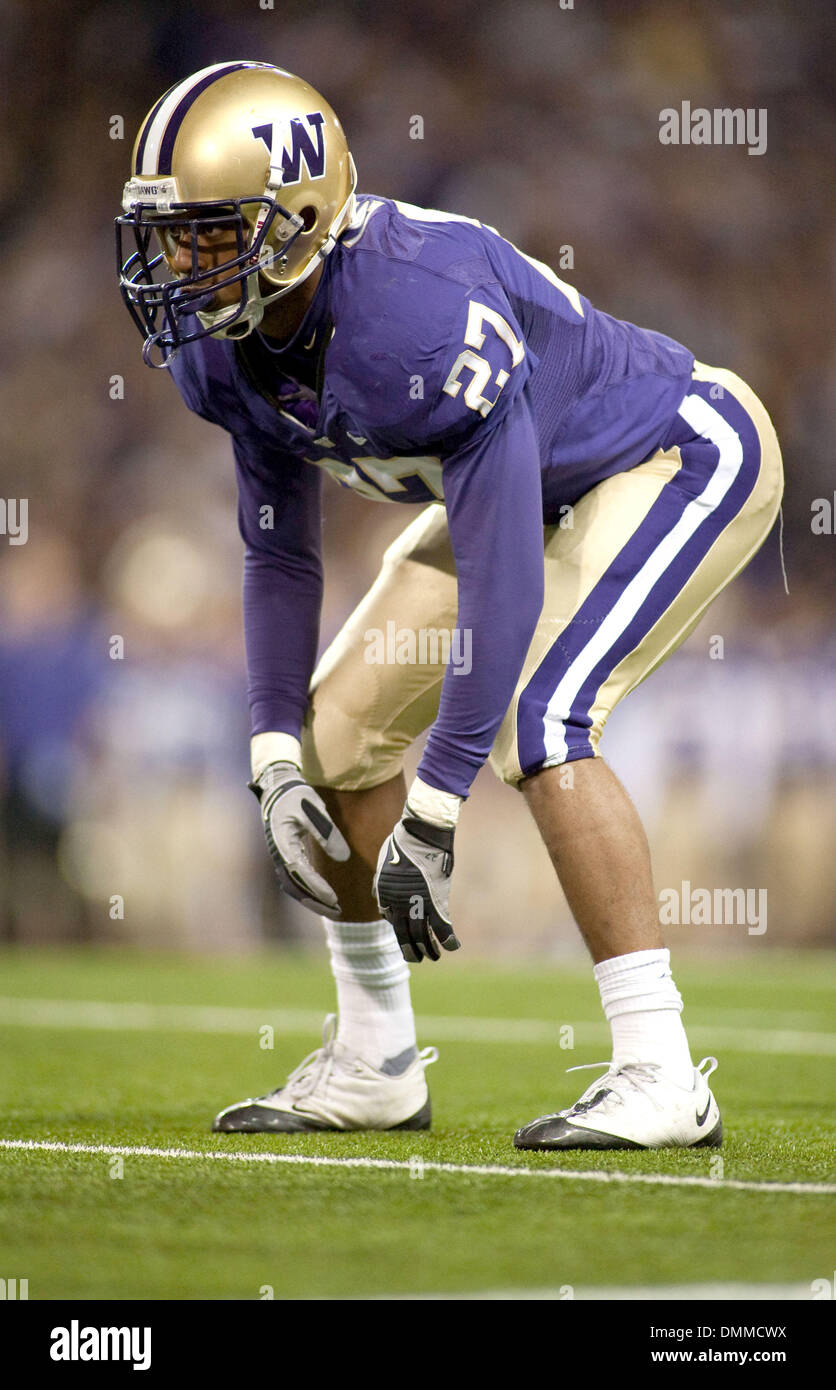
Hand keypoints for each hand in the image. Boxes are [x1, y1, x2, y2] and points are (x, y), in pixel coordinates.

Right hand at [250, 761, 349, 918]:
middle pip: (295, 886)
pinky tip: (321, 896)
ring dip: (312, 899)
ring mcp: (279, 856)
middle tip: (337, 911)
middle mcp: (278, 854)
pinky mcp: (284, 856)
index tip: (333, 898)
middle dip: (315, 901)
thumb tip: (344, 857)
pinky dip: (307, 891)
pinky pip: (294, 879)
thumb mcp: (314, 809)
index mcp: (282, 843)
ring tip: (333, 909)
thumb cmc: (296, 796)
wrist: (278, 788)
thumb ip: (327, 832)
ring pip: (293, 886)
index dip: (316, 887)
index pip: (299, 872)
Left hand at [374, 812, 460, 961]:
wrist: (421, 835)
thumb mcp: (383, 862)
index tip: (406, 929)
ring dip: (428, 949)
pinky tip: (452, 947)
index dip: (398, 925)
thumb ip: (381, 880)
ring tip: (433, 956)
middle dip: (410, 949)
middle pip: (403, 934)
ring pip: (422, 936)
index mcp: (385, 894)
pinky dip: (447, 939)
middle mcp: (399, 904)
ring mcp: (417, 905)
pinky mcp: (436, 902)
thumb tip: (378, 893)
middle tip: (415, 958)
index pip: (389, 918)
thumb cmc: (403, 843)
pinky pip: (442, 927)